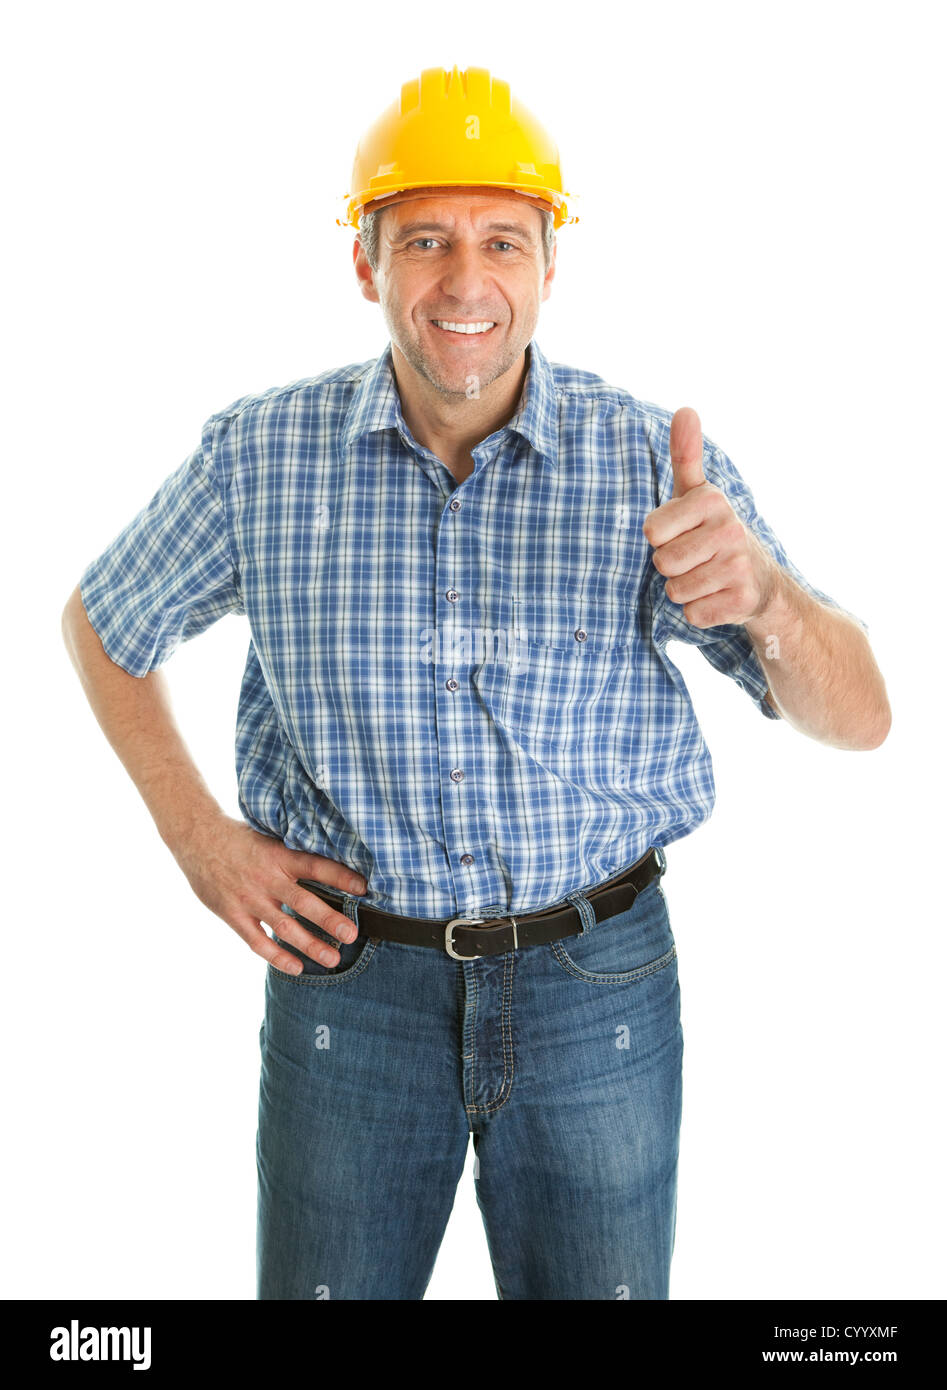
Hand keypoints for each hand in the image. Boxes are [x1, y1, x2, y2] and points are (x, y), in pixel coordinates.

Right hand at [172, 814, 367, 973]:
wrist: (197, 837)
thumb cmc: (238, 838)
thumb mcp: (269, 837)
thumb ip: (292, 854)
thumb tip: (328, 863)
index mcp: (279, 855)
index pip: (316, 866)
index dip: (341, 877)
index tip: (363, 888)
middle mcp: (267, 878)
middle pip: (304, 902)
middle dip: (330, 920)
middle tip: (351, 935)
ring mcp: (249, 898)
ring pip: (284, 926)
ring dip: (309, 944)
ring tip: (332, 958)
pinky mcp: (232, 914)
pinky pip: (257, 941)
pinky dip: (277, 956)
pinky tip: (296, 968)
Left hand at [642, 407, 778, 627]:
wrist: (761, 579)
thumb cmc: (713, 531)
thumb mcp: (697, 493)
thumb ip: (686, 455)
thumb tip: (685, 409)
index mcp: (711, 500)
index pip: (651, 531)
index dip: (662, 538)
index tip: (684, 533)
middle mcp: (730, 530)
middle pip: (663, 563)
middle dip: (673, 568)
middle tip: (696, 559)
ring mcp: (739, 566)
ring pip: (676, 591)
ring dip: (685, 590)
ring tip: (707, 577)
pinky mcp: (742, 600)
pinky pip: (694, 614)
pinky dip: (700, 612)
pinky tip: (718, 596)